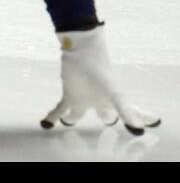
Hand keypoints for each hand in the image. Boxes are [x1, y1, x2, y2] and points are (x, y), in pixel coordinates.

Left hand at [41, 25, 159, 134]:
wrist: (83, 52)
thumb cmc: (102, 71)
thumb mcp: (115, 94)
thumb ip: (125, 111)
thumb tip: (138, 130)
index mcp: (112, 102)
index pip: (122, 116)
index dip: (129, 121)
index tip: (135, 130)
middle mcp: (98, 101)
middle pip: (103, 115)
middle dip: (104, 119)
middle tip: (103, 126)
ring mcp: (82, 98)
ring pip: (77, 114)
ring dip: (70, 119)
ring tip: (66, 122)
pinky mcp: (69, 95)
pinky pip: (59, 109)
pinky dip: (51, 117)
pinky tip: (44, 124)